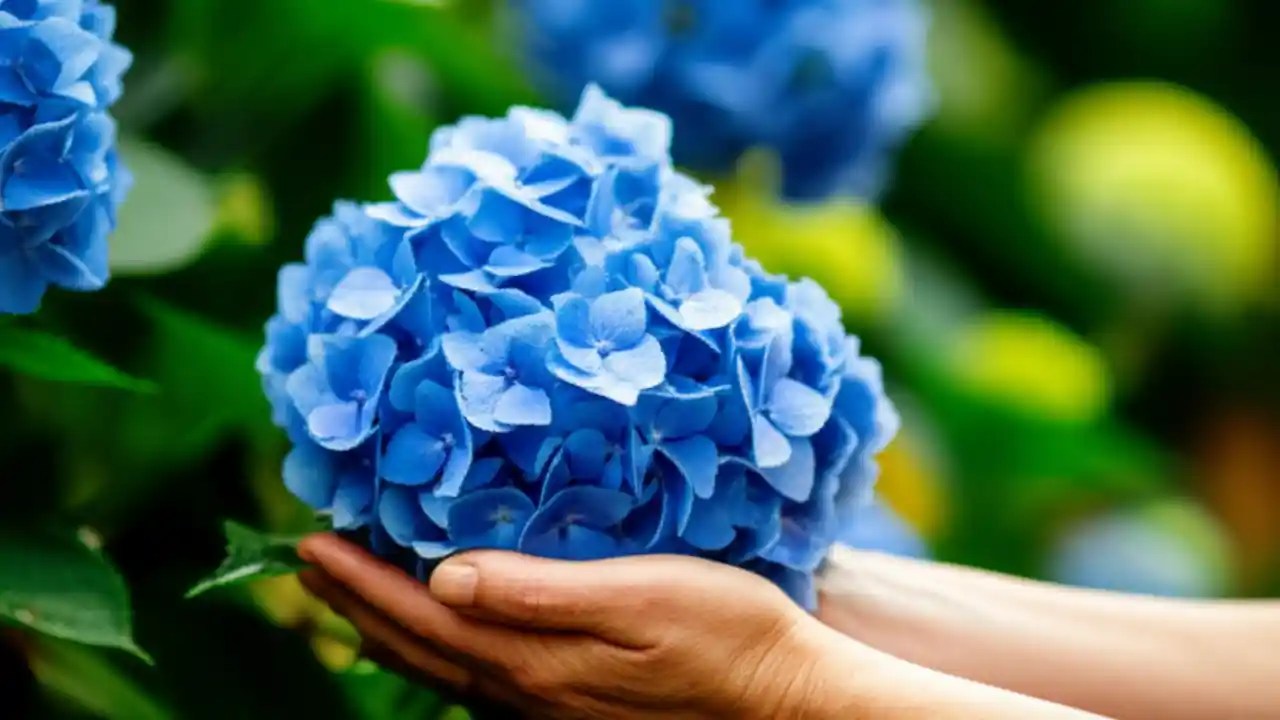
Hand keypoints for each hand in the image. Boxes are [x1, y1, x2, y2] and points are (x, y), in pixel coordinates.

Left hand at [297, 534, 843, 718]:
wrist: (784, 701)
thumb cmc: (725, 634)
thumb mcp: (638, 597)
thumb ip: (537, 591)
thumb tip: (442, 577)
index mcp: (532, 661)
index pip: (419, 617)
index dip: (358, 580)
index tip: (307, 541)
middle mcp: (526, 693)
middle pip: (416, 648)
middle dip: (354, 603)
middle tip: (306, 560)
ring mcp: (547, 708)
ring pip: (441, 669)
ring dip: (387, 628)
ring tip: (350, 593)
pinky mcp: (572, 707)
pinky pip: (476, 679)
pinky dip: (436, 649)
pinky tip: (439, 634)